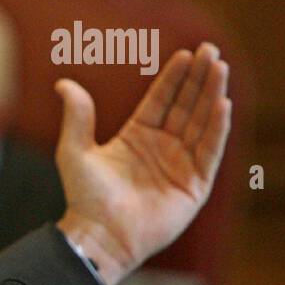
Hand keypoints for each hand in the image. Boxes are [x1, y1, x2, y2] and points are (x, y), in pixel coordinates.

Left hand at [53, 42, 231, 284]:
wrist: (98, 234)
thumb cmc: (84, 196)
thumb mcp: (75, 150)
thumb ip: (77, 116)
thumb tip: (62, 84)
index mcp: (136, 137)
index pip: (160, 100)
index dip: (174, 78)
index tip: (187, 54)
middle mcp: (161, 148)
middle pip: (185, 106)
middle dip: (199, 79)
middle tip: (211, 51)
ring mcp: (180, 165)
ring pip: (200, 122)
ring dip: (211, 95)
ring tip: (220, 68)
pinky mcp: (194, 185)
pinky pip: (209, 151)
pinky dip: (217, 127)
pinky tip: (222, 103)